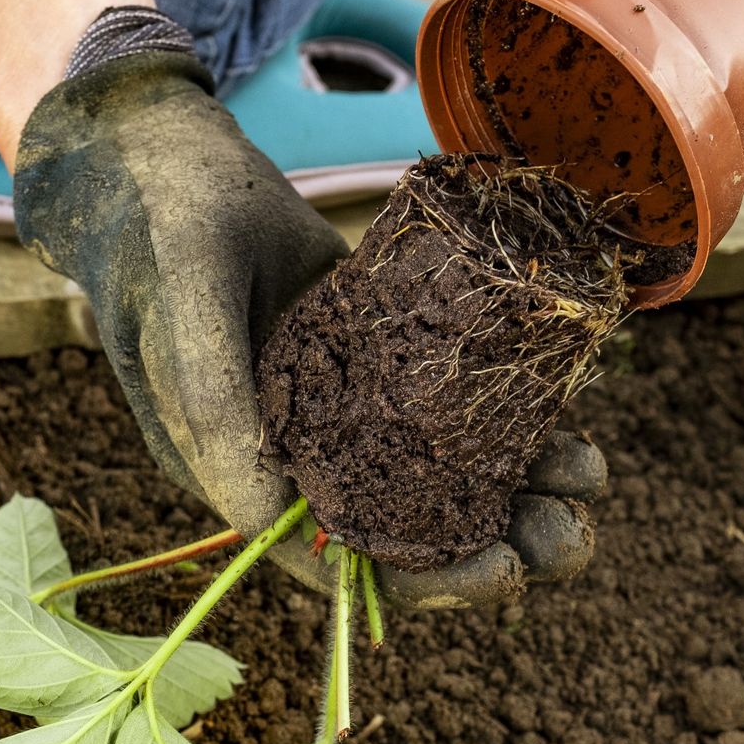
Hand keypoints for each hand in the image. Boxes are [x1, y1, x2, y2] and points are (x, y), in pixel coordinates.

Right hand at [14, 42, 606, 609]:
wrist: (159, 161)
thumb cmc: (158, 232)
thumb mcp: (184, 311)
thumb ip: (214, 408)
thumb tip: (265, 520)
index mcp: (241, 474)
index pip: (337, 561)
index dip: (421, 582)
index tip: (503, 573)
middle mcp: (297, 456)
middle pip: (403, 530)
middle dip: (492, 543)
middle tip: (567, 533)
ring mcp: (339, 408)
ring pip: (436, 474)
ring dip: (514, 488)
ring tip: (584, 475)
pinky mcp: (371, 358)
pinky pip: (443, 406)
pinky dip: (503, 417)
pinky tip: (563, 414)